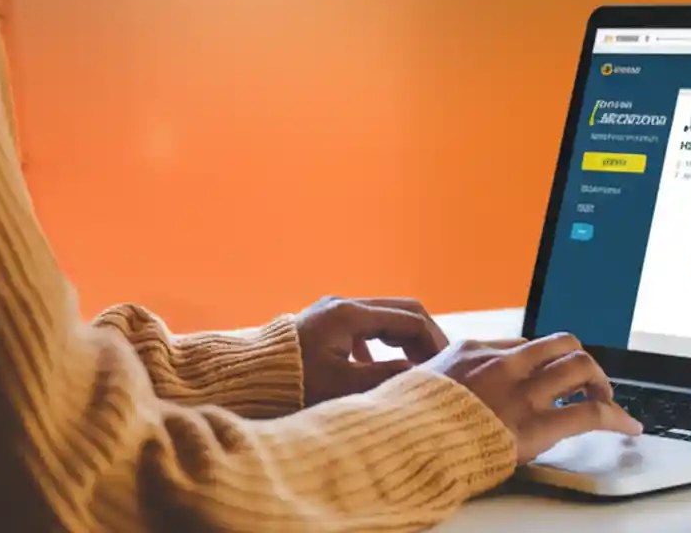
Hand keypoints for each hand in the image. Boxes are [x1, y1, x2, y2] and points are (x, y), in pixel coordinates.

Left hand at [295, 296, 449, 405]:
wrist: (244, 379)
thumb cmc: (291, 385)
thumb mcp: (342, 386)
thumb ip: (386, 377)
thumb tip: (422, 373)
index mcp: (350, 314)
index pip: (409, 318)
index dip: (433, 340)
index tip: (446, 364)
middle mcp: (344, 304)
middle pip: (400, 309)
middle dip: (424, 334)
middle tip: (440, 361)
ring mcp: (333, 310)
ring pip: (384, 315)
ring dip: (404, 337)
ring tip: (417, 365)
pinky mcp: (324, 322)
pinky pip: (365, 324)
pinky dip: (382, 340)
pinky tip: (379, 365)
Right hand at [421, 333, 641, 461]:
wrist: (400, 443)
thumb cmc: (401, 424)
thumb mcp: (414, 387)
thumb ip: (439, 384)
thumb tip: (434, 392)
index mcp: (472, 352)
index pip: (522, 346)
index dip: (543, 362)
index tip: (550, 374)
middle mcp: (503, 364)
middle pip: (560, 344)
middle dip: (580, 362)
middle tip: (588, 383)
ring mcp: (521, 392)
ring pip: (580, 367)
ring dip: (600, 383)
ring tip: (608, 399)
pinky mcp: (537, 425)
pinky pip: (589, 412)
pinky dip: (616, 417)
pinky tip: (628, 425)